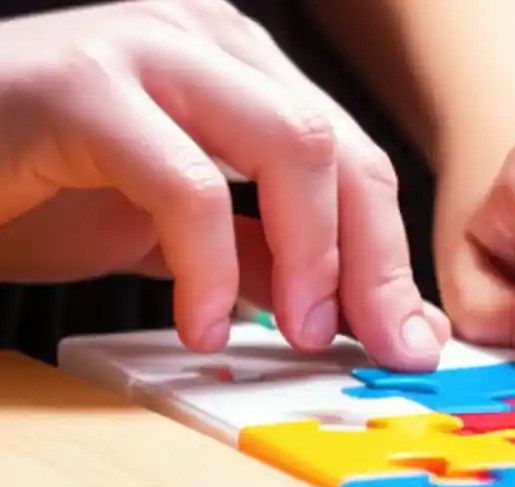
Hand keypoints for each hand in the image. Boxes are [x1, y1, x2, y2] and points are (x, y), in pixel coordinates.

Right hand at [0, 0, 448, 368]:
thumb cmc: (35, 186)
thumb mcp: (178, 235)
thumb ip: (263, 258)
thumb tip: (361, 314)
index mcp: (241, 68)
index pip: (354, 160)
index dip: (388, 256)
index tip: (407, 338)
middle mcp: (208, 41)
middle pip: (340, 151)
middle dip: (371, 263)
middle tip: (377, 345)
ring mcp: (148, 49)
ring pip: (291, 146)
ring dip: (313, 258)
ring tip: (300, 334)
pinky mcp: (84, 87)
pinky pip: (189, 187)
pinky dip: (209, 269)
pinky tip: (204, 324)